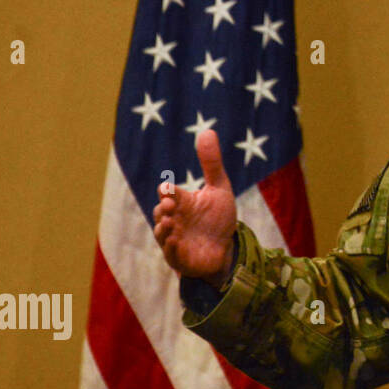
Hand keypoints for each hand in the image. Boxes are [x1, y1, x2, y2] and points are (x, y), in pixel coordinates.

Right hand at [152, 129, 237, 287]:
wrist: (226, 248)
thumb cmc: (218, 218)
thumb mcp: (219, 188)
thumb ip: (211, 163)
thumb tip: (207, 130)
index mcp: (181, 202)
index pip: (167, 193)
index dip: (167, 191)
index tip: (170, 190)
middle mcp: (173, 220)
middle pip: (161, 212)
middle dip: (164, 209)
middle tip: (171, 206)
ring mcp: (174, 239)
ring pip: (161, 233)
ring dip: (164, 229)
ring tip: (171, 224)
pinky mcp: (180, 258)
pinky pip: (171, 254)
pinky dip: (172, 248)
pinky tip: (175, 242)